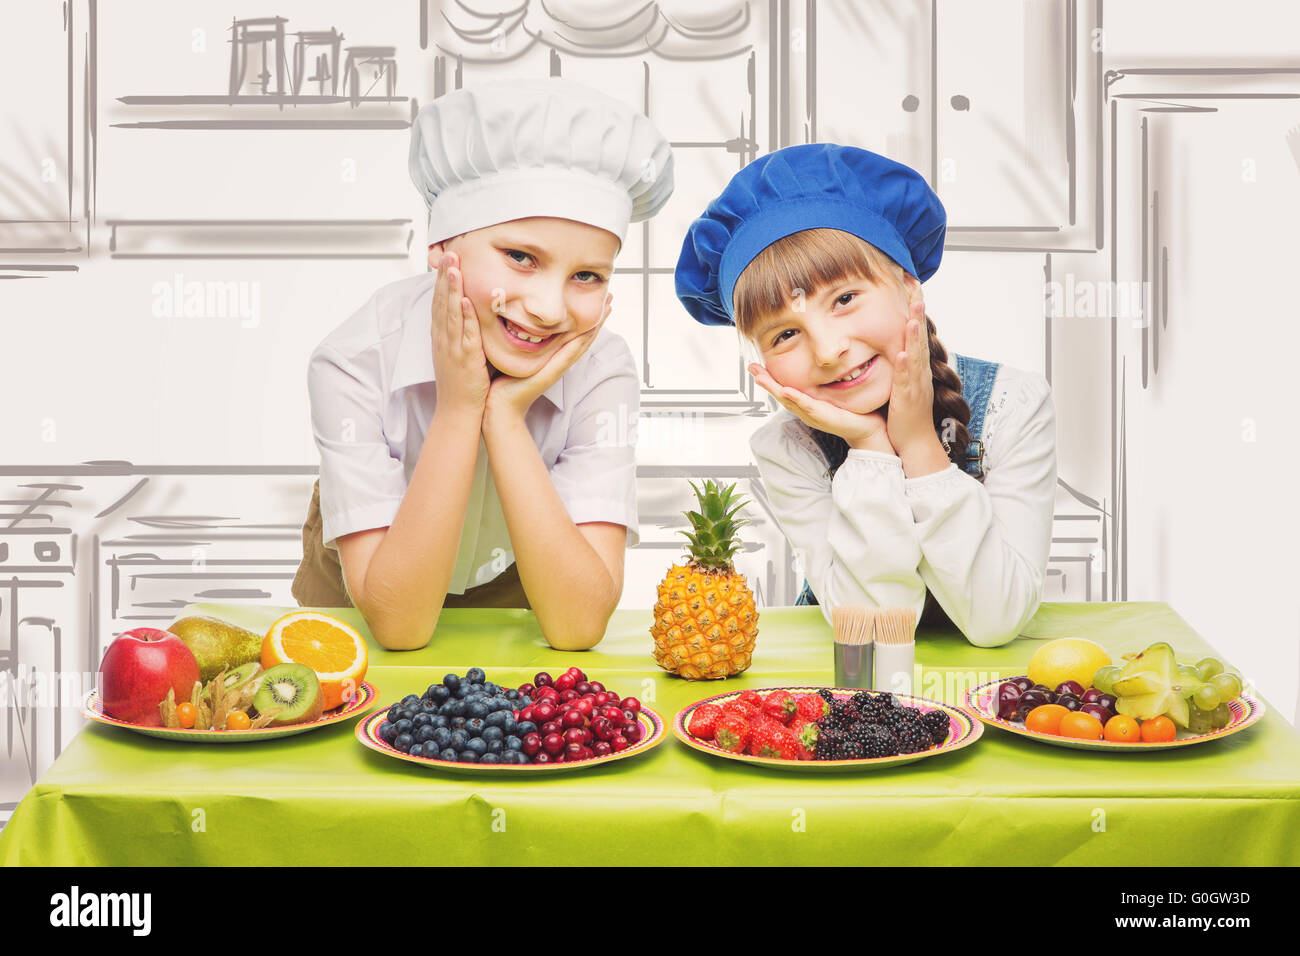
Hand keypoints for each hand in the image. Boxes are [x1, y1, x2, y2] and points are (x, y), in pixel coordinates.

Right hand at [431, 251, 490, 418]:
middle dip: (444, 276)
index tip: (447, 259)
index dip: (442, 280)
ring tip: (453, 267)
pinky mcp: (464, 359)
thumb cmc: (462, 384)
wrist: (457, 411)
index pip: (440, 302)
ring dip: (451, 289)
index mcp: (442, 336)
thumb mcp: (460, 352)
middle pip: (441, 301)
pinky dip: (463, 317)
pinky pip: (464, 334)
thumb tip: (473, 312)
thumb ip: (465, 332)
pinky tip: (465, 301)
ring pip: (450, 313)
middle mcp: (443, 339)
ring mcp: (452, 348)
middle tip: (448, 252)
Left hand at [485, 293, 612, 420]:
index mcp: (553, 356)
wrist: (503, 405)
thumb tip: (517, 323)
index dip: (588, 318)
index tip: (598, 301)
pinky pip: (570, 354)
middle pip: (585, 336)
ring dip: (596, 326)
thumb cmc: (505, 382)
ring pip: (582, 342)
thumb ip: (521, 342)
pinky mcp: (552, 372)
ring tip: (607, 308)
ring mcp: (558, 367)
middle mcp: (560, 360)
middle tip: (610, 299)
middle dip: (598, 317)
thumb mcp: (517, 356)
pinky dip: (581, 342)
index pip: (576, 333)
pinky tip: (590, 330)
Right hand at [748, 362, 888, 450]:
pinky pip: (807, 406)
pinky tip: (786, 390)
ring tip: (760, 378)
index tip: (756, 367)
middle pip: (780, 394)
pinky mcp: (823, 417)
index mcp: (807, 404)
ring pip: (789, 400)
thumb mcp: (836, 395)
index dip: (770, 379)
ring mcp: (813, 415)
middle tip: (751, 368)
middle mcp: (806, 411)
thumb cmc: (854, 412)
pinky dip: (796, 399)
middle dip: (765, 381)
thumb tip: (826, 363)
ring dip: (774, 389)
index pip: (784, 389)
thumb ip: (828, 382)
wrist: (869, 429)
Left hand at [885, 284, 937, 456]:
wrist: (914, 443)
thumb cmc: (906, 416)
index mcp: (916, 369)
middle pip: (920, 338)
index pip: (916, 335)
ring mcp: (916, 386)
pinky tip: (903, 355)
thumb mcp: (903, 385)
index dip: (915, 314)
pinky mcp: (908, 400)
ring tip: (913, 314)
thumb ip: (900, 366)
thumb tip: (895, 349)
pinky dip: (906, 368)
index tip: (913, 291)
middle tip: (917, 290)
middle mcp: (919, 374)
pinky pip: (907, 382)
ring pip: (916, 356)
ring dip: (915, 335)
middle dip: (918, 314)